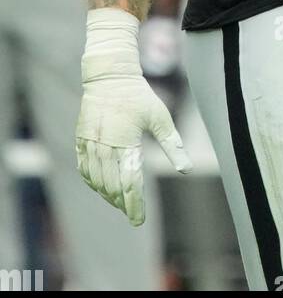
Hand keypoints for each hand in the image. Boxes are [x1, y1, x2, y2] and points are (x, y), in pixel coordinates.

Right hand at [75, 8, 190, 226]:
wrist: (109, 76)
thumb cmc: (139, 96)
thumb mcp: (160, 117)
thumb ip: (173, 144)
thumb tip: (186, 169)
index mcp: (126, 143)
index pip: (130, 184)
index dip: (134, 205)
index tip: (139, 220)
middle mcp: (106, 147)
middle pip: (112, 187)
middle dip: (123, 203)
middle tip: (133, 212)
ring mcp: (91, 145)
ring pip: (97, 182)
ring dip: (109, 196)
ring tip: (121, 202)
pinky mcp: (81, 141)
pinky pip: (85, 171)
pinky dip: (94, 183)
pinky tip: (103, 187)